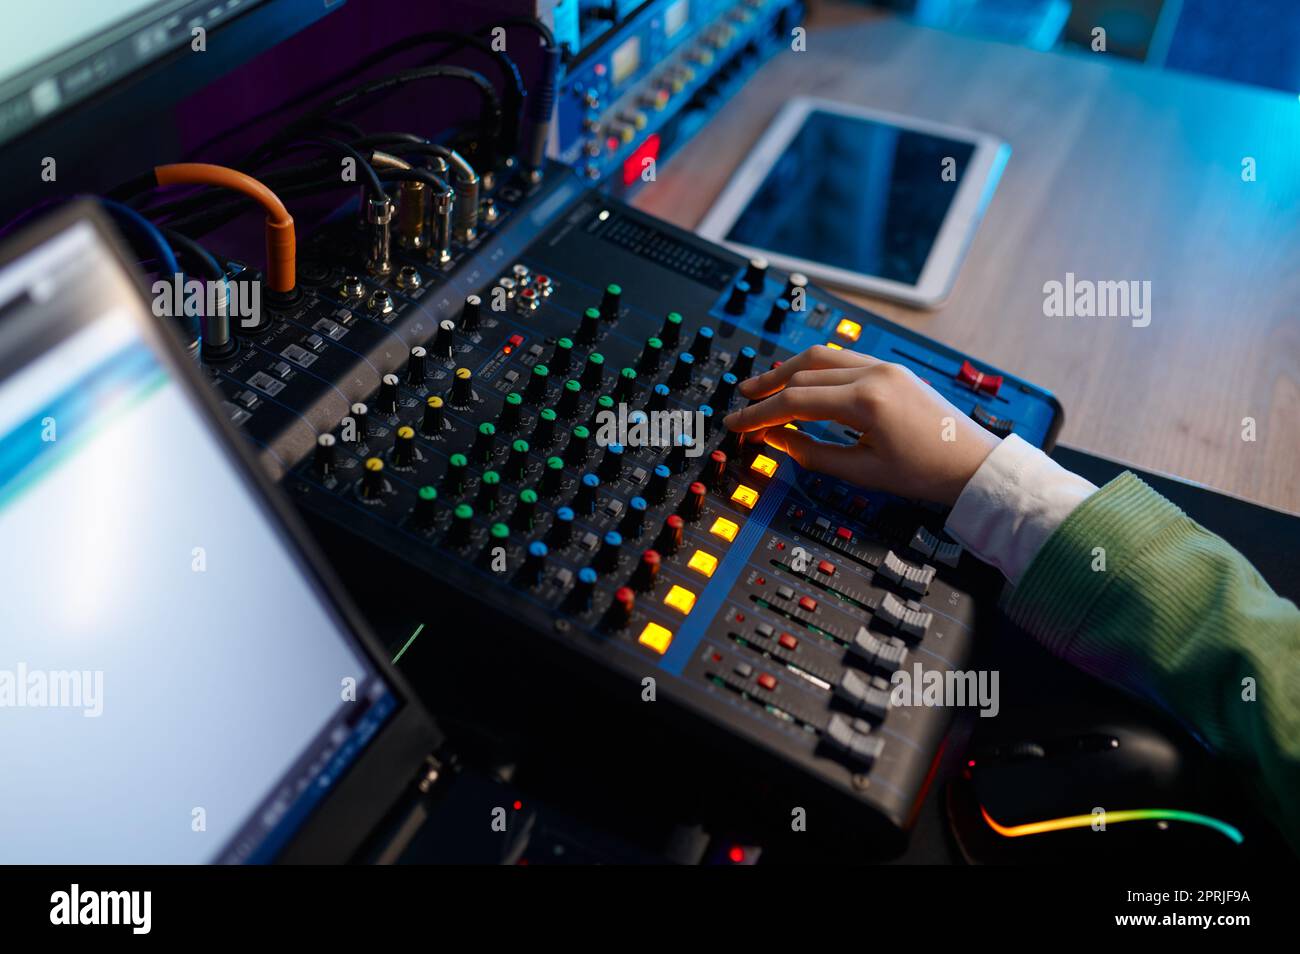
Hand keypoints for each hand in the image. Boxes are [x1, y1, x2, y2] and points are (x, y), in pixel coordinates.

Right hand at [722, 346, 1000, 505]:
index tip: (736, 424)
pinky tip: (800, 380)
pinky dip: (814, 368)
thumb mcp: (863, 473)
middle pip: (803, 372)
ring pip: (821, 357)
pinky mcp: (891, 369)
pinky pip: (842, 359)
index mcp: (867, 401)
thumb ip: (812, 454)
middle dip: (767, 390)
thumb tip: (777, 439)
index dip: (759, 414)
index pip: (795, 400)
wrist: (973, 463)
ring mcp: (884, 366)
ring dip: (787, 371)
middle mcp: (874, 374)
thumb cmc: (926, 473)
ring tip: (763, 387)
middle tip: (742, 406)